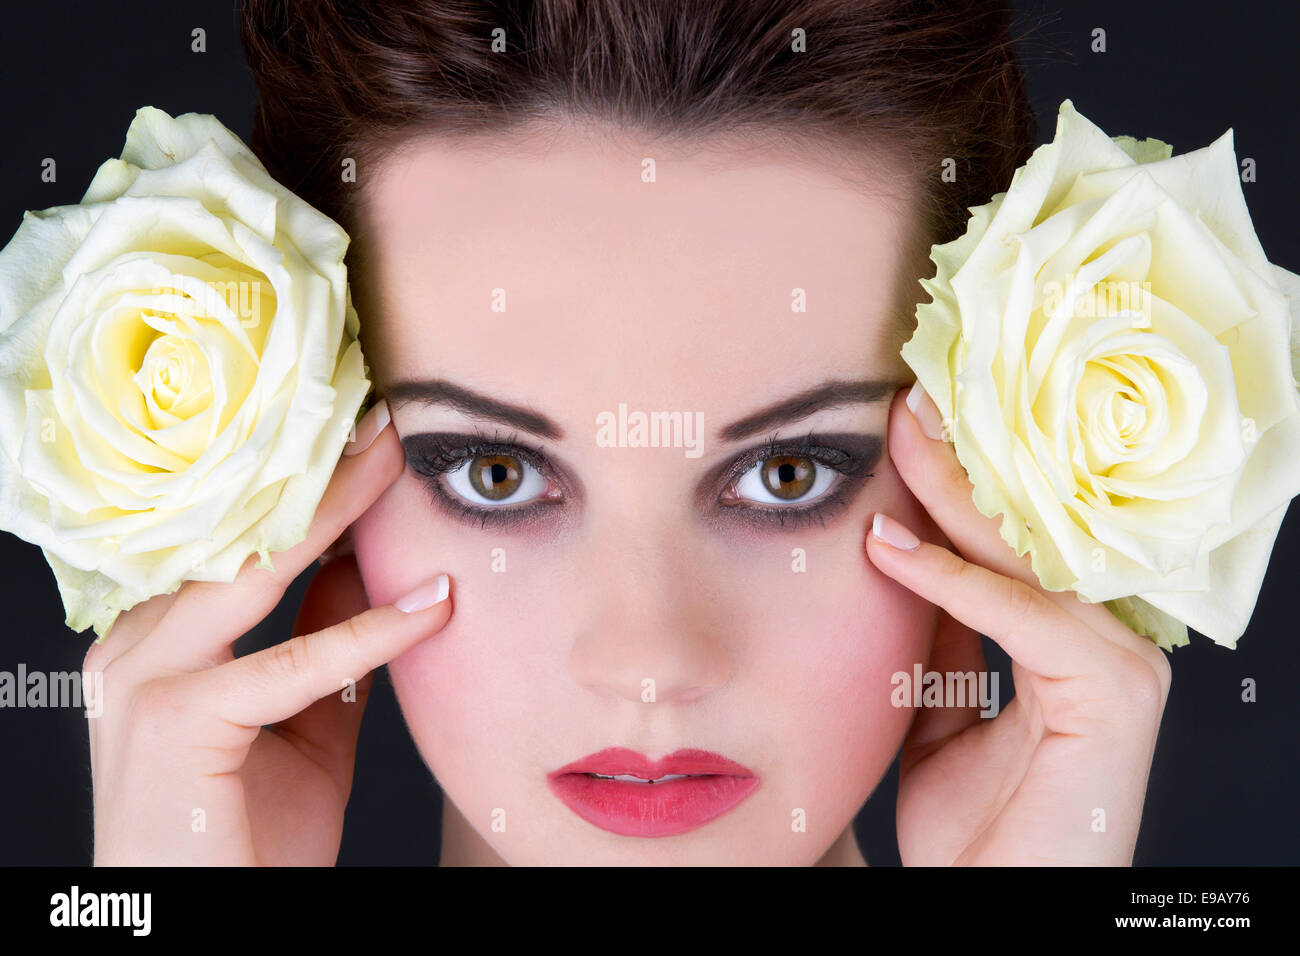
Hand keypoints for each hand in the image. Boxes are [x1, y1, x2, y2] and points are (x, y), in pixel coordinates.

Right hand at [82, 403, 453, 864]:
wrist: (212, 928)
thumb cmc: (248, 838)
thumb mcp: (304, 719)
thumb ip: (327, 639)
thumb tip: (372, 565)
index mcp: (156, 639)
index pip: (235, 542)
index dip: (304, 490)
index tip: (368, 442)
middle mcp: (133, 645)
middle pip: (239, 537)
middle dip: (317, 476)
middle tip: (386, 424)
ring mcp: (142, 679)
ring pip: (253, 572)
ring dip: (335, 514)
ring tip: (399, 464)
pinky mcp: (176, 723)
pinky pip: (293, 661)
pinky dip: (370, 630)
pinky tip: (432, 604)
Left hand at [867, 385, 1170, 865]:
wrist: (991, 910)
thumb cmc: (970, 832)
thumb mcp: (938, 713)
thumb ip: (939, 641)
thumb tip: (901, 556)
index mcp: (1067, 645)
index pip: (1009, 545)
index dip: (955, 487)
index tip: (902, 428)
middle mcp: (1102, 643)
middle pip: (1023, 534)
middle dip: (962, 464)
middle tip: (908, 399)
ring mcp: (1118, 664)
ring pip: (1025, 556)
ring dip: (954, 496)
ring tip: (899, 436)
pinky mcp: (1113, 693)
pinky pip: (1020, 616)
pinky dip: (951, 580)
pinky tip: (891, 547)